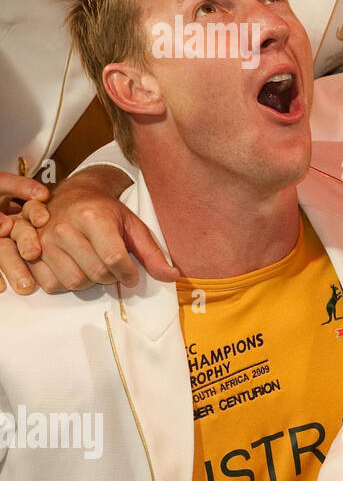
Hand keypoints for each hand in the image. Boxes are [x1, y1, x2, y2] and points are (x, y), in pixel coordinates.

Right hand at [6, 166, 176, 293]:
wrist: (73, 196)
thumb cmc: (106, 211)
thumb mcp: (133, 225)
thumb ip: (152, 253)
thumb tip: (172, 276)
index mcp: (92, 217)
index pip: (114, 258)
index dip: (128, 273)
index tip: (132, 274)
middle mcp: (64, 228)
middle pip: (96, 273)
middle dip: (112, 277)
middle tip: (114, 267)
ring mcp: (43, 240)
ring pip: (74, 281)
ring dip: (91, 281)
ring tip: (96, 266)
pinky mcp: (32, 253)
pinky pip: (52, 284)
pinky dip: (68, 283)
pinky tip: (77, 268)